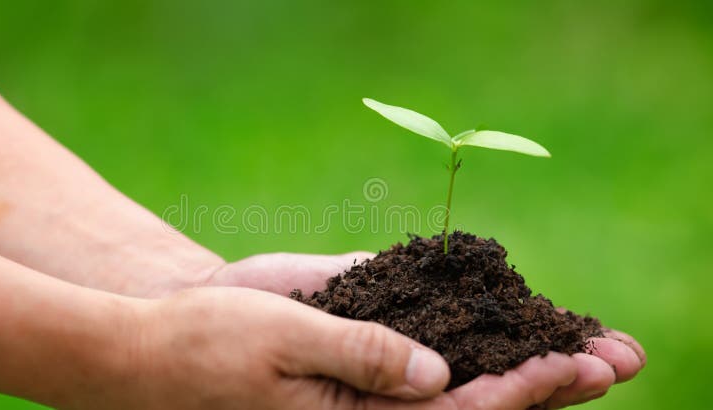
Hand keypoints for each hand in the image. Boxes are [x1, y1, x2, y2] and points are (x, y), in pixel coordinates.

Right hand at [108, 286, 579, 409]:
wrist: (159, 349)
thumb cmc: (209, 340)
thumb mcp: (282, 338)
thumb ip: (361, 356)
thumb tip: (439, 376)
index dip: (521, 389)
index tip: (577, 362)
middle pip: (475, 409)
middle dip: (547, 385)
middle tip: (620, 359)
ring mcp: (365, 392)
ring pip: (460, 389)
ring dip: (525, 366)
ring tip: (589, 346)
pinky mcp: (356, 365)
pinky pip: (426, 363)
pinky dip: (478, 347)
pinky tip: (512, 329)